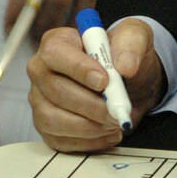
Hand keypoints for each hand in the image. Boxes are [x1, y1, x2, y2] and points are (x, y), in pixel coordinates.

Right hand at [27, 18, 163, 152]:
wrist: (131, 81)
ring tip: (115, 122)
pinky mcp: (47, 125)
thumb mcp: (135, 37)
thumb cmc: (124, 54)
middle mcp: (42, 71)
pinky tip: (108, 133)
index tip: (104, 81)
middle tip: (116, 110)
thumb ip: (132, 44)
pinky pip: (59, 140)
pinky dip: (88, 141)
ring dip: (89, 126)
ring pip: (53, 119)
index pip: (56, 54)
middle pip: (55, 91)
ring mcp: (41, 100)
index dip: (79, 69)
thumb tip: (126, 66)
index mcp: (57, 42)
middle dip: (90, 105)